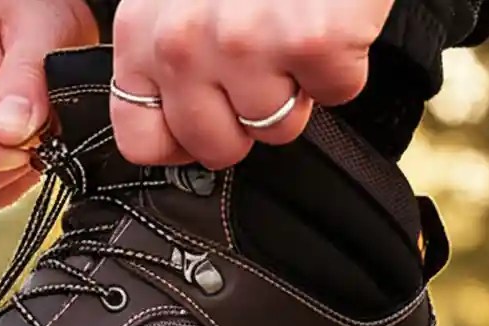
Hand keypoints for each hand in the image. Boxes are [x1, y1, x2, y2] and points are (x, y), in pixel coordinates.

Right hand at [0, 0, 97, 214]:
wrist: (20, 11)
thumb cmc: (29, 11)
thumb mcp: (42, 30)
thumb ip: (27, 80)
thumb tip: (10, 134)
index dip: (6, 154)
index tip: (36, 127)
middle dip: (3, 168)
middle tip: (34, 129)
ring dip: (4, 174)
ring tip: (24, 128)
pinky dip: (1, 180)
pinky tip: (12, 142)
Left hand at [110, 0, 392, 168]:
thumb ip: (167, 51)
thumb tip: (178, 130)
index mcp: (142, 31)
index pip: (142, 140)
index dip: (184, 140)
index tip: (210, 120)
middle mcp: (182, 43)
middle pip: (216, 146)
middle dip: (249, 118)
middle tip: (266, 64)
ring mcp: (245, 43)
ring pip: (279, 126)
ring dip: (300, 85)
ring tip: (295, 25)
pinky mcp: (311, 40)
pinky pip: (338, 92)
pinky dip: (346, 60)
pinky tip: (331, 16)